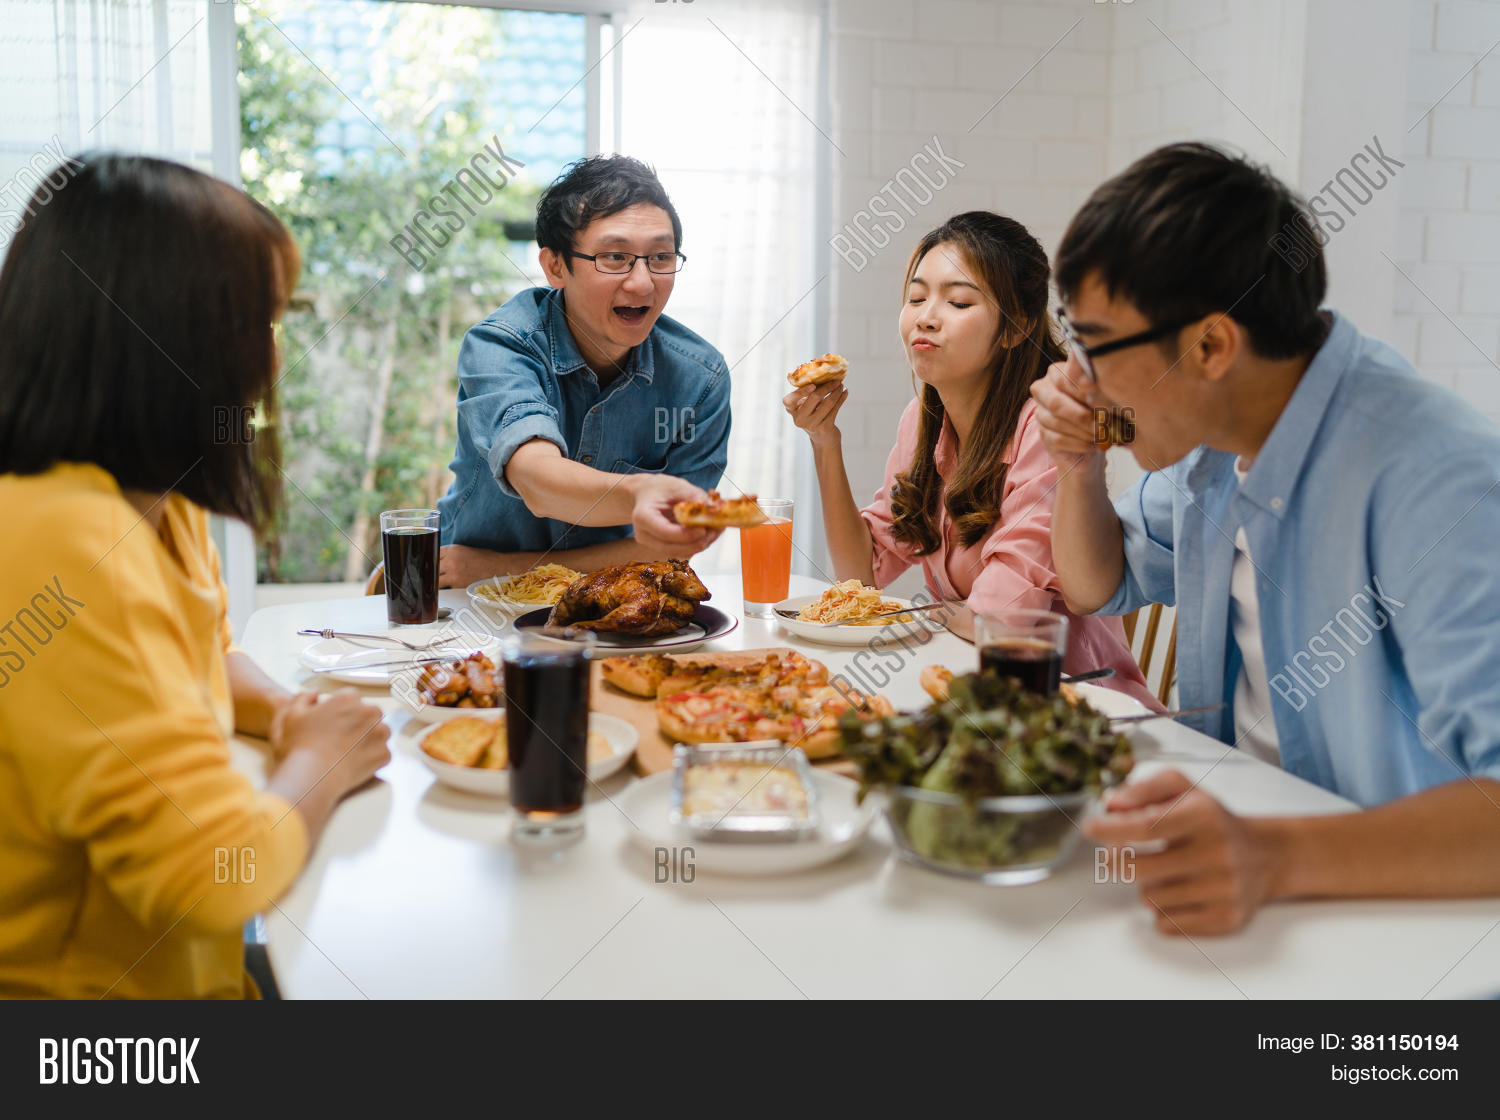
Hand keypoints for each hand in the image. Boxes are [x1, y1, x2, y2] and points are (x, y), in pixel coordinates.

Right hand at [269, 690, 390, 796]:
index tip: (335, 722)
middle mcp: (369, 712)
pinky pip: (382, 752)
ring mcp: (379, 734)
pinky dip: (373, 757)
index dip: (343, 710)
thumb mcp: (292, 715)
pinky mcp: (384, 754)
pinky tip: (355, 763)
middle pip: (369, 712)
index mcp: (348, 699)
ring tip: (349, 750)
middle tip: (342, 737)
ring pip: (380, 731)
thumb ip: (304, 698)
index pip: (352, 697)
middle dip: (359, 722)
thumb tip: (315, 694)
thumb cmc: (300, 746)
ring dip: (369, 738)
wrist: (312, 776)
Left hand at [439, 544, 512, 588]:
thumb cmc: (487, 559)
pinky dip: (446, 588)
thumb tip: (441, 561)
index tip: (431, 563)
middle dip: (432, 571)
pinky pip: (445, 588)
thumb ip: (452, 554)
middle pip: (432, 566)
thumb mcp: (467, 550)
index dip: (432, 559)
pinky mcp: (458, 585)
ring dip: (436, 581)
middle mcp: (452, 560)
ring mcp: (454, 573)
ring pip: (435, 579)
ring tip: (437, 583)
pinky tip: (448, 588)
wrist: (500, 568)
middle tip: (432, 574)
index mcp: (454, 549)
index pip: (434, 553)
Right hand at [627, 474, 718, 555]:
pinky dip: (698, 544)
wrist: (647, 495)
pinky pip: (682, 551)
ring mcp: (652, 544)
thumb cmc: (659, 488)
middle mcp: (644, 535)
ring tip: (716, 529)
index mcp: (642, 517)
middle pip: (672, 548)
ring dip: (701, 544)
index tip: (703, 529)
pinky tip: (709, 532)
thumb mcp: (676, 485)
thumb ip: (693, 496)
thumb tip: (713, 508)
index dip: (686, 534)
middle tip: (717, 529)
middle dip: (697, 541)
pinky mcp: (663, 548)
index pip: (664, 532)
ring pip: (680, 553)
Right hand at [783, 383, 847, 447]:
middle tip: (836, 381)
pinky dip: (841, 399)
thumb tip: (824, 377)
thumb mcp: (806, 405)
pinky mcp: (824, 428)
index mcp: (791, 410)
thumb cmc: (813, 415)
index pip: (789, 400)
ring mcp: (812, 424)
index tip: (813, 385)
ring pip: (828, 403)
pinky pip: (835, 409)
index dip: (801, 392)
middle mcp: (799, 418)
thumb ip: (809, 393)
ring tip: (841, 386)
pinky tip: (845, 392)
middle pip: (814, 398)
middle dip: (827, 387)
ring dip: (836, 392)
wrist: (822, 437)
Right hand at [1030, 359, 1105, 473]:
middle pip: (1056, 403)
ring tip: (1103, 435)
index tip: (1103, 402)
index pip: (1062, 380)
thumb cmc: (1101, 409)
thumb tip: (1100, 393)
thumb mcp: (1102, 395)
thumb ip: (1098, 391)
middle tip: (1103, 425)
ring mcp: (1041, 413)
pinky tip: (1095, 444)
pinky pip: (1059, 439)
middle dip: (1082, 416)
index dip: (1083, 392)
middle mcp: (1043, 391)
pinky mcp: (1044, 435)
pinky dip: (1080, 444)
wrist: (1097, 436)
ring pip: (1057, 423)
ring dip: (1084, 432)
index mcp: (1056, 373)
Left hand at [1085, 769, 1282, 935]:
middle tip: (1118, 855)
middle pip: (1139, 869)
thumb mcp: (1183, 789)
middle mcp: (1217, 853)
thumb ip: (1144, 789)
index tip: (1090, 829)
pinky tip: (1181, 893)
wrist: (1266, 856)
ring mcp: (1224, 890)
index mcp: (1204, 817)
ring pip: (1150, 899)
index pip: (1147, 827)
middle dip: (1118, 862)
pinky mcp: (1226, 919)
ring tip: (1169, 871)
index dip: (1111, 830)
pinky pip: (1167, 924)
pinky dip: (1164, 910)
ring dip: (1148, 885)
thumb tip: (1111, 804)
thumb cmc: (1213, 821)